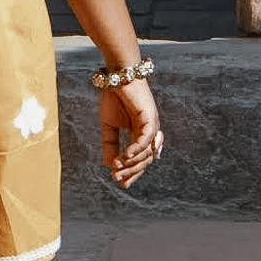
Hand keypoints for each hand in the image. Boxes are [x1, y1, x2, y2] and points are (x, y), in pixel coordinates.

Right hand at [98, 73, 162, 187]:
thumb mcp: (109, 127)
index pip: (141, 159)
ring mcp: (152, 125)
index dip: (132, 172)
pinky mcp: (150, 117)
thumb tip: (108, 165)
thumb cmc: (114, 98)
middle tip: (117, 179)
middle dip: (132, 171)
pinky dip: (136, 149)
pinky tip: (125, 157)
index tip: (120, 183)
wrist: (116, 77)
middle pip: (146, 159)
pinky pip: (145, 138)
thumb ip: (110, 145)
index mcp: (141, 134)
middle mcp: (150, 131)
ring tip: (117, 169)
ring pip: (147, 152)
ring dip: (132, 163)